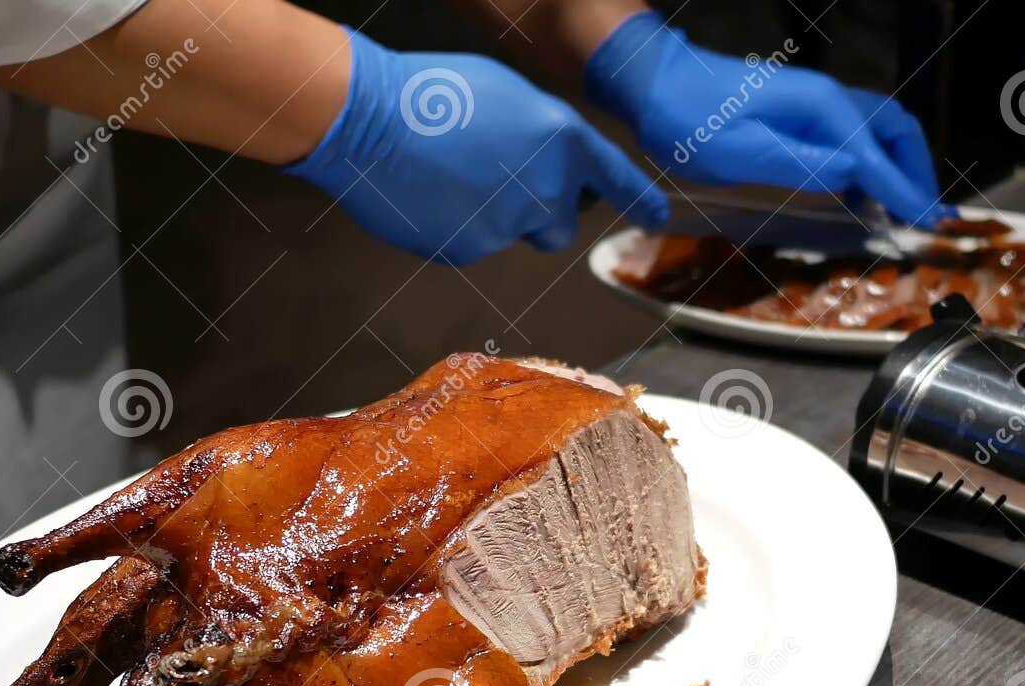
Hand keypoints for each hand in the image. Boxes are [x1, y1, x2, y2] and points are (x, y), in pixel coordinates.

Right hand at [283, 29, 668, 264]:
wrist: (367, 121)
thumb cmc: (431, 95)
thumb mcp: (507, 96)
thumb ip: (542, 135)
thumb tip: (545, 162)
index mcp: (561, 139)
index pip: (616, 179)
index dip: (639, 200)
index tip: (656, 217)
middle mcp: (545, 188)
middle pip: (561, 224)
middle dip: (541, 213)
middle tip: (502, 182)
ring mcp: (508, 225)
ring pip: (515, 234)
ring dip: (495, 216)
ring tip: (454, 179)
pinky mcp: (471, 251)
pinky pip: (476, 244)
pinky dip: (460, 227)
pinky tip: (434, 196)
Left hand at [584, 12, 944, 225]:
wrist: (657, 85)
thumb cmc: (688, 121)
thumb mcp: (738, 152)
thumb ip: (799, 163)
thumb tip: (857, 173)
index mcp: (820, 109)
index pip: (877, 157)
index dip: (906, 193)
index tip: (929, 226)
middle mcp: (828, 99)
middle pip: (896, 130)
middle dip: (917, 173)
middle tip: (925, 216)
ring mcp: (815, 103)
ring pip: (879, 129)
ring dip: (898, 165)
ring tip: (902, 209)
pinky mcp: (801, 113)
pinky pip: (855, 134)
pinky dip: (873, 161)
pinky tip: (861, 192)